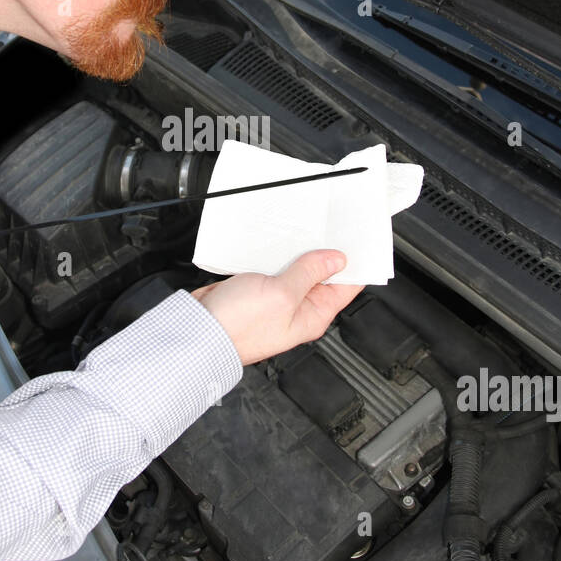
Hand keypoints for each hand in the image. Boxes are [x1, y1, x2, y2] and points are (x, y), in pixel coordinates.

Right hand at [191, 250, 361, 365]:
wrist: (202, 330)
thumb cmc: (239, 326)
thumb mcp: (283, 294)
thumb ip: (310, 273)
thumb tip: (335, 260)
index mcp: (313, 316)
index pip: (346, 288)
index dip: (355, 264)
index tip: (359, 242)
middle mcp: (298, 310)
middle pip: (324, 277)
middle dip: (328, 255)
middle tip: (332, 231)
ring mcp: (277, 300)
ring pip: (298, 270)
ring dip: (300, 253)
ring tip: (304, 234)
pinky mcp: (258, 291)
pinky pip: (276, 269)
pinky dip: (279, 256)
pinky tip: (279, 244)